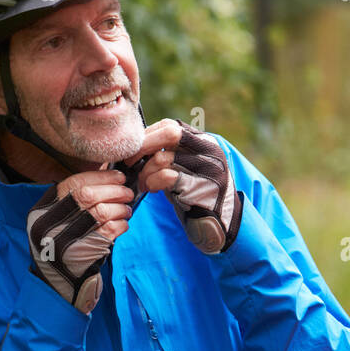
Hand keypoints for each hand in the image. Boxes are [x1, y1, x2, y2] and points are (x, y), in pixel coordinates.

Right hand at [27, 167, 133, 313]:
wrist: (59, 289)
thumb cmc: (64, 249)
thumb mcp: (58, 223)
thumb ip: (73, 200)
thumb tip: (106, 173)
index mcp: (41, 212)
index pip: (72, 184)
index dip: (99, 177)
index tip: (118, 175)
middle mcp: (49, 225)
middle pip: (87, 195)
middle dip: (113, 190)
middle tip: (127, 191)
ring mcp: (65, 241)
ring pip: (101, 212)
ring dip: (121, 207)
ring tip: (127, 209)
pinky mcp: (84, 255)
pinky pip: (110, 232)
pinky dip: (122, 224)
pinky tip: (124, 224)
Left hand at [125, 119, 242, 252]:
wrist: (218, 224)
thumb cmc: (194, 195)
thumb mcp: (185, 168)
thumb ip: (170, 152)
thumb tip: (138, 144)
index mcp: (204, 142)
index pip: (170, 126)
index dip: (147, 136)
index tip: (134, 151)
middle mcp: (208, 151)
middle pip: (170, 134)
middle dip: (143, 148)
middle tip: (130, 163)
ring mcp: (206, 168)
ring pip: (163, 158)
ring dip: (145, 172)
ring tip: (143, 183)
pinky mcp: (200, 187)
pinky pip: (167, 177)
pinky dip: (153, 183)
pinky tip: (152, 190)